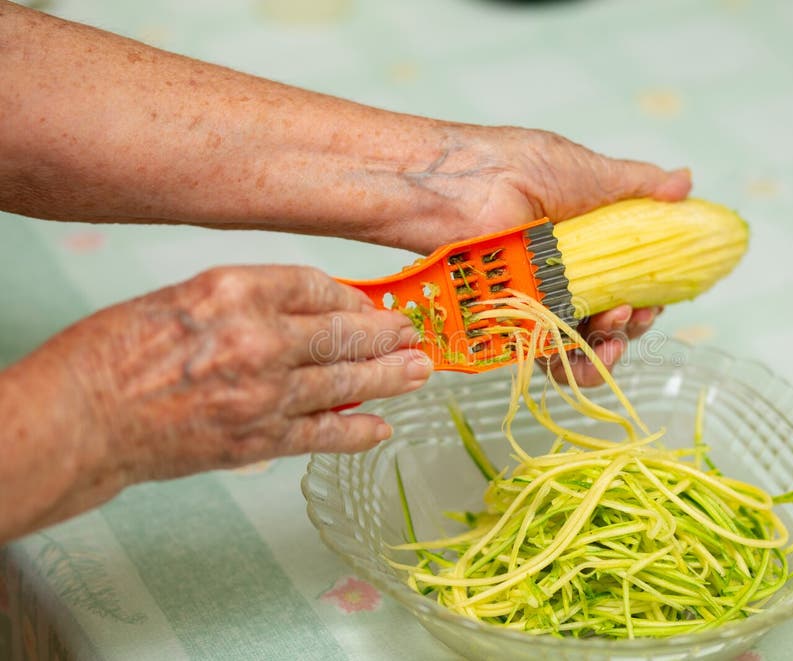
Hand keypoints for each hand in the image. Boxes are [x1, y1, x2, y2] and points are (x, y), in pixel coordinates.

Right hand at [25, 265, 427, 524]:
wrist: (80, 420)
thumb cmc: (113, 356)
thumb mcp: (181, 298)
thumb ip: (245, 303)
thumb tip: (301, 315)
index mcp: (233, 289)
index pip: (315, 285)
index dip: (349, 297)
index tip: (367, 304)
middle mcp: (257, 336)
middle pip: (341, 333)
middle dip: (384, 336)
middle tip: (411, 335)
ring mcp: (263, 392)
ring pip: (344, 382)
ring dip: (388, 378)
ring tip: (418, 372)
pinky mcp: (258, 439)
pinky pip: (324, 435)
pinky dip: (357, 433)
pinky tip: (381, 428)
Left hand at [381, 125, 691, 385]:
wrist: (467, 185)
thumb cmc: (521, 167)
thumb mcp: (592, 173)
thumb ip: (640, 186)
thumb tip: (688, 183)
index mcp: (589, 244)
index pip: (631, 281)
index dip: (651, 294)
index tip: (660, 295)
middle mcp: (567, 276)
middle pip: (613, 318)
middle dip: (634, 323)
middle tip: (635, 312)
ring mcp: (542, 301)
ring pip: (586, 343)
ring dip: (612, 346)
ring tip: (615, 329)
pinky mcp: (519, 322)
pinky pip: (550, 356)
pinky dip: (578, 363)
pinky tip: (594, 350)